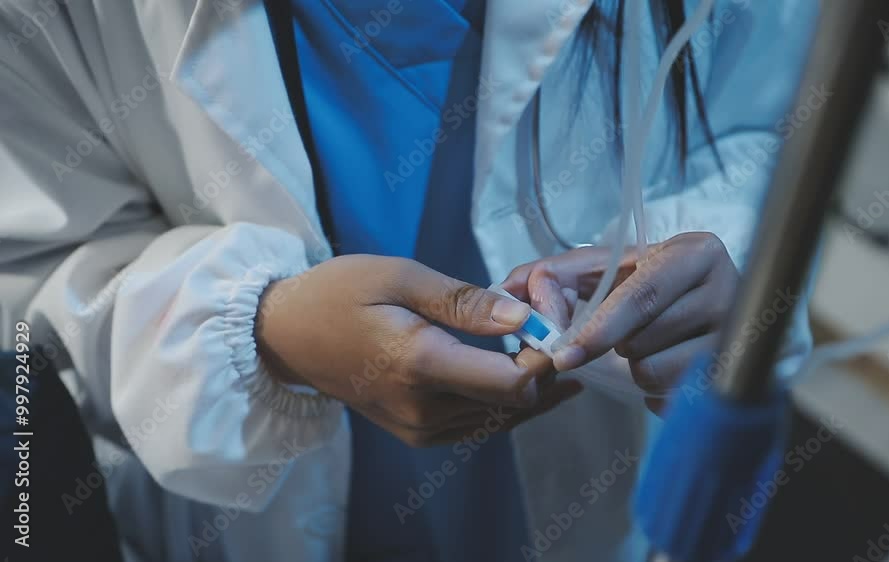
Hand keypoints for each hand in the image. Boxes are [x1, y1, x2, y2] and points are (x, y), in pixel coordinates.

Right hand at [255, 255, 581, 445]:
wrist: (287, 335)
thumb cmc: (339, 293)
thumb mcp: (400, 277)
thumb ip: (464, 301)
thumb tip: (524, 318)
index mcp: (421, 366)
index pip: (512, 383)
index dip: (546, 357)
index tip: (553, 322)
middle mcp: (424, 410)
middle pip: (515, 405)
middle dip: (544, 368)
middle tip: (555, 327)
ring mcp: (420, 429)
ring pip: (502, 419)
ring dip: (529, 387)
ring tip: (545, 345)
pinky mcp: (417, 435)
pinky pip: (478, 426)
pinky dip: (504, 402)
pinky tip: (519, 372)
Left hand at [502, 232, 738, 412]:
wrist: (711, 304)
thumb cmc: (651, 284)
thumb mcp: (608, 269)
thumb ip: (556, 274)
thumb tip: (507, 287)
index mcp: (695, 253)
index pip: (641, 296)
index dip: (598, 329)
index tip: (562, 355)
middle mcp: (727, 288)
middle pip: (643, 340)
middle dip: (615, 346)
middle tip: (628, 331)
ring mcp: (738, 335)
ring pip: (655, 372)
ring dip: (636, 368)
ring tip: (653, 345)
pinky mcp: (735, 374)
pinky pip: (672, 397)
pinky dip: (656, 389)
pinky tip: (669, 365)